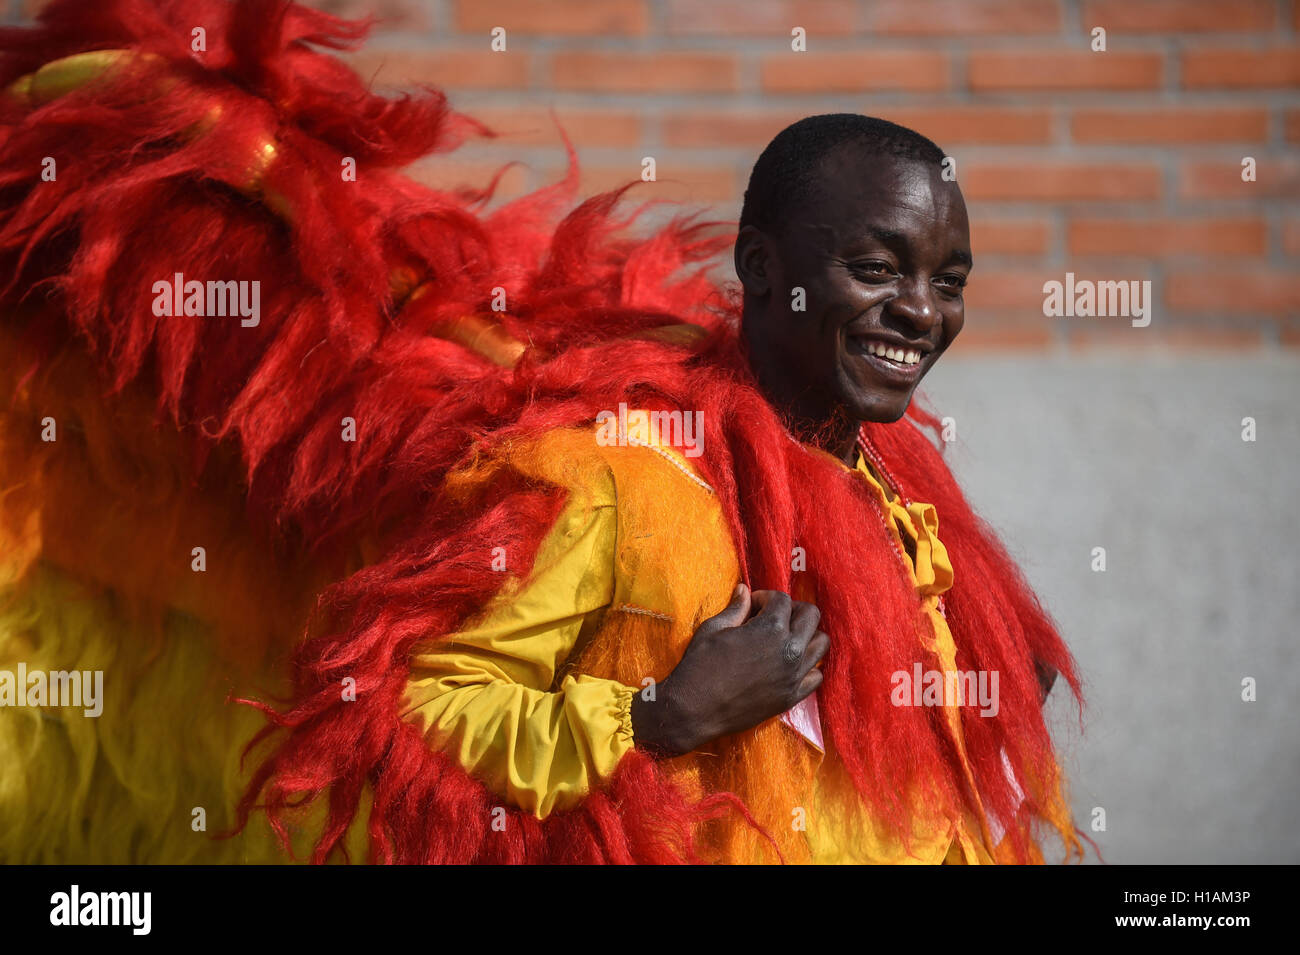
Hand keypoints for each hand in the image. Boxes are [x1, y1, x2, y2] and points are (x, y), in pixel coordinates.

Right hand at [630, 583, 828, 756]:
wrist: (694, 710)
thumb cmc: (700, 665)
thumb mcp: (714, 629)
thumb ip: (736, 608)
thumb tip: (744, 590)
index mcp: (770, 629)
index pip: (783, 599)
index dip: (765, 597)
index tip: (753, 605)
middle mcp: (790, 650)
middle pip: (811, 615)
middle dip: (792, 610)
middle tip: (772, 617)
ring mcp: (794, 675)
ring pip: (821, 643)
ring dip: (805, 635)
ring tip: (784, 638)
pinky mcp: (791, 697)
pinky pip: (816, 676)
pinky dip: (808, 666)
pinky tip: (787, 664)